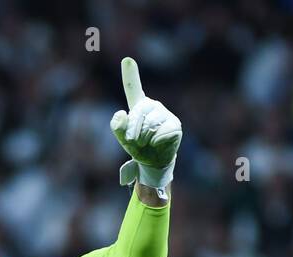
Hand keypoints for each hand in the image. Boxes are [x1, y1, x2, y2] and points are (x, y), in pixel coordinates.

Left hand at [111, 57, 181, 195]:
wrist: (154, 161)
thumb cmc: (138, 146)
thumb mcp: (123, 138)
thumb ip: (117, 126)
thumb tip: (121, 113)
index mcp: (138, 106)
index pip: (133, 89)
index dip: (130, 75)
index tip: (127, 59)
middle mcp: (153, 106)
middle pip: (140, 111)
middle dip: (134, 128)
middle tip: (133, 140)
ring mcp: (165, 114)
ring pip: (150, 123)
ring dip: (144, 137)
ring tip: (146, 143)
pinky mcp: (175, 124)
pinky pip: (161, 132)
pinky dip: (156, 141)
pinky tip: (157, 144)